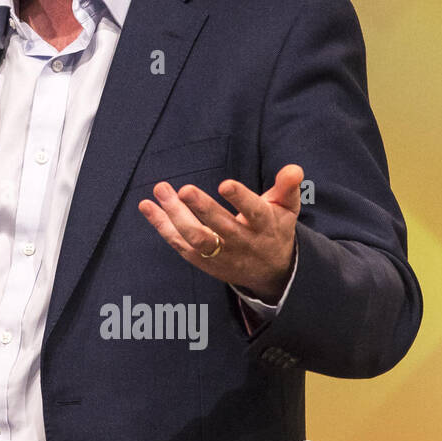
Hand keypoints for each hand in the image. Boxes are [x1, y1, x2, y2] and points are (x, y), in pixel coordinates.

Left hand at [137, 164, 302, 302]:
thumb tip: (294, 169)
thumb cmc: (274, 229)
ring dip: (175, 216)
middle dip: (202, 208)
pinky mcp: (203, 261)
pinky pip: (179, 244)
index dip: (241, 199)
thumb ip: (287, 188)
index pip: (254, 212)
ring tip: (160, 190)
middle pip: (220, 227)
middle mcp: (242, 242)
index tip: (225, 184)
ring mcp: (220, 254)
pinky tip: (147, 206)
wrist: (270, 272)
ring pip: (196, 238)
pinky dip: (162, 226)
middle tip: (184, 189)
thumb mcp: (286, 209)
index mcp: (264, 225)